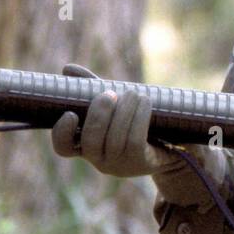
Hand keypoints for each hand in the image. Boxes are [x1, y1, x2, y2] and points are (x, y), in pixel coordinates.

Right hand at [50, 63, 180, 177]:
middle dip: (99, 115)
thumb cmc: (133, 121)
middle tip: (109, 94)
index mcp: (86, 146)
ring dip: (124, 111)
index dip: (62, 133)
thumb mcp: (112, 104)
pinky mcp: (140, 162)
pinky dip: (139, 117)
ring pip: (116, 139)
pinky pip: (135, 141)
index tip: (70, 114)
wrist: (170, 143)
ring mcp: (120, 164)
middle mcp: (99, 159)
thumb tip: (68, 69)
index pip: (63, 148)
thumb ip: (89, 89)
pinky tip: (145, 101)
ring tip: (133, 93)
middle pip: (91, 141)